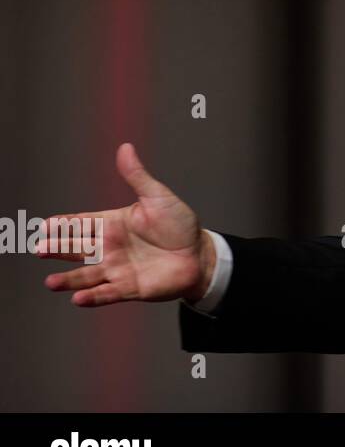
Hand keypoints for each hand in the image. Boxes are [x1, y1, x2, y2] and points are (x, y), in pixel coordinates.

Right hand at [38, 143, 213, 306]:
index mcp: (112, 224)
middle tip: (41, 250)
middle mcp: (109, 248)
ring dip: (69, 280)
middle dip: (58, 250)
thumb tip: (125, 147)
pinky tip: (78, 299)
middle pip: (77, 249)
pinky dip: (93, 296)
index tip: (45, 226)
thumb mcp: (157, 197)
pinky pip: (107, 293)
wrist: (199, 253)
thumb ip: (137, 176)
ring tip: (51, 282)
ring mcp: (117, 269)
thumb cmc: (179, 224)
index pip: (81, 223)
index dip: (63, 225)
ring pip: (86, 275)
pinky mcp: (129, 288)